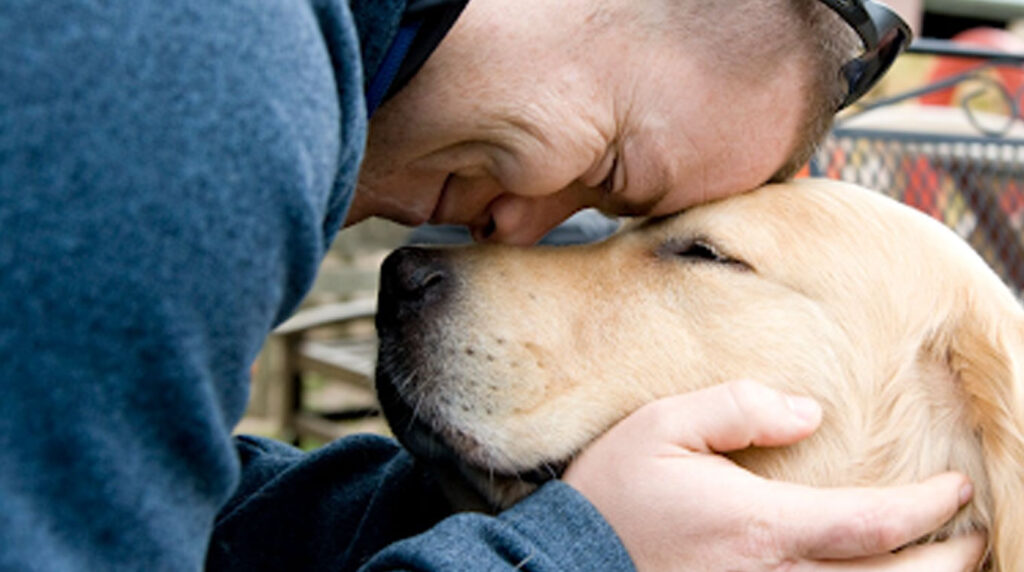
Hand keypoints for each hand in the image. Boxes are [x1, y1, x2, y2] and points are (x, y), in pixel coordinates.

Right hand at [562, 380, 985, 570]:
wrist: (569, 561)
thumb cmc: (615, 493)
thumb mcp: (664, 425)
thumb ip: (740, 407)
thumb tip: (807, 412)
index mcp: (760, 525)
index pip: (872, 522)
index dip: (926, 507)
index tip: (955, 487)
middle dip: (944, 560)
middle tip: (969, 534)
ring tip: (939, 564)